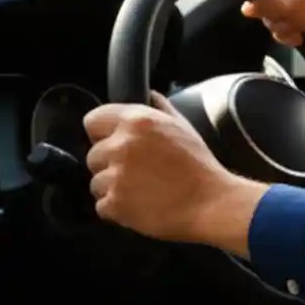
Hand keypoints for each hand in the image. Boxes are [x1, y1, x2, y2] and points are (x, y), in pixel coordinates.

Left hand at [83, 91, 264, 247]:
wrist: (211, 203)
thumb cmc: (200, 166)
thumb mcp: (184, 127)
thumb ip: (160, 108)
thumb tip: (149, 95)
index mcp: (137, 121)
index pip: (93, 120)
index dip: (102, 133)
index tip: (114, 142)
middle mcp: (122, 145)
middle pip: (93, 155)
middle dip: (110, 164)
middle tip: (138, 171)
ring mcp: (116, 176)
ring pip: (96, 182)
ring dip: (114, 188)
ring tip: (142, 190)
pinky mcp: (114, 203)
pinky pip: (103, 206)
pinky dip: (118, 209)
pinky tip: (141, 204)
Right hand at [242, 0, 304, 59]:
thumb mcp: (285, 6)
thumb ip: (262, 5)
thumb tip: (245, 7)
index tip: (260, 11)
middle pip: (263, 4)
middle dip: (274, 19)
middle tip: (286, 22)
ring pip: (273, 18)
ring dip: (283, 29)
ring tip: (296, 31)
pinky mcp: (301, 14)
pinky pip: (284, 25)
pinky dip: (290, 33)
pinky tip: (299, 37)